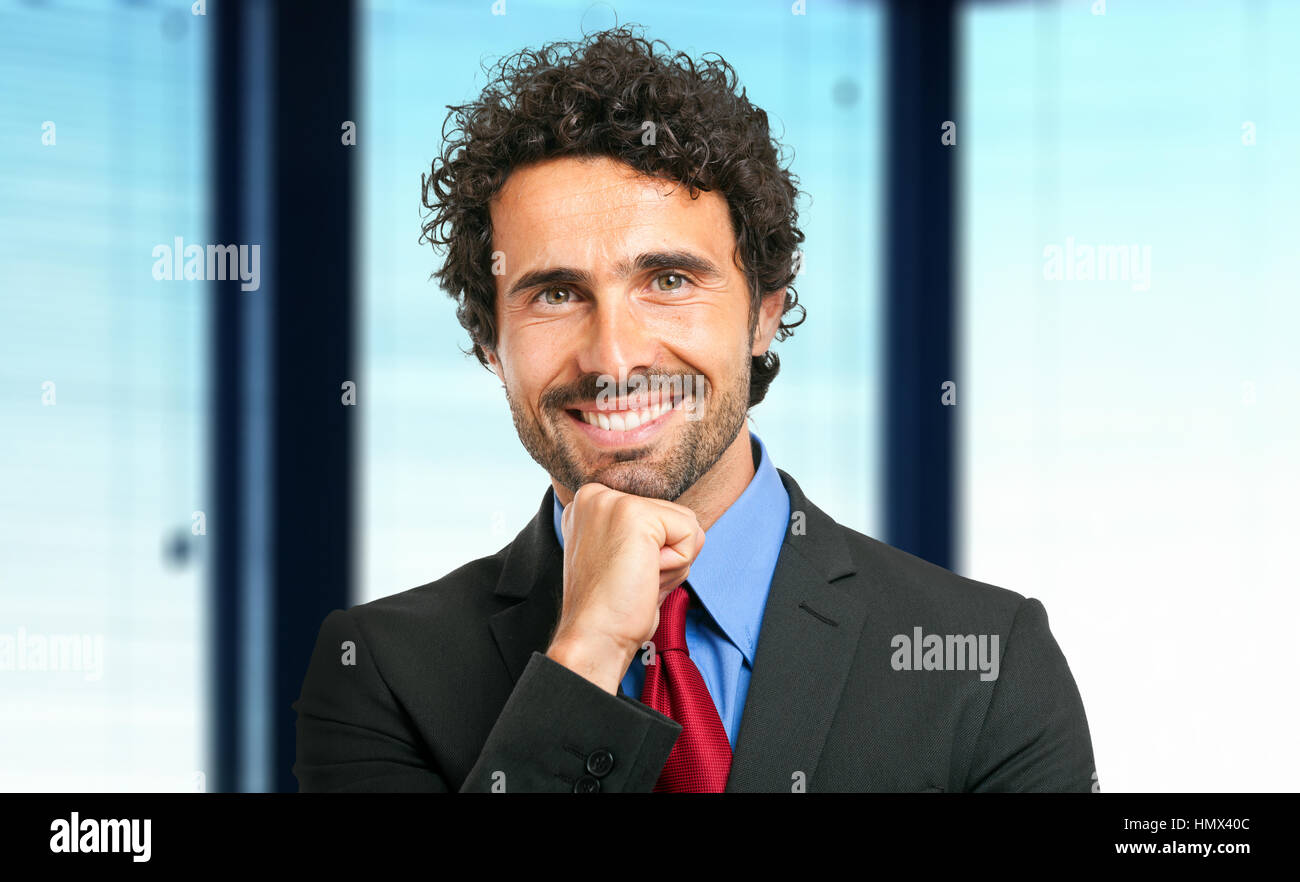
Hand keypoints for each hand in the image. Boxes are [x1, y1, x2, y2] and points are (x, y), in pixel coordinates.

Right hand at [545, 482, 704, 693]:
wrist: (594, 637)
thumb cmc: (612, 608)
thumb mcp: (625, 557)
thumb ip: (648, 534)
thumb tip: (692, 529)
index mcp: (591, 505)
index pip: (657, 515)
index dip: (656, 553)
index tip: (623, 574)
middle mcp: (597, 495)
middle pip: (674, 517)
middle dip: (668, 556)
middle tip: (632, 580)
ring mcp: (614, 501)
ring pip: (686, 524)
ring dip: (674, 562)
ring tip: (637, 579)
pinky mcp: (635, 513)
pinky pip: (691, 533)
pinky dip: (679, 565)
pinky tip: (645, 576)